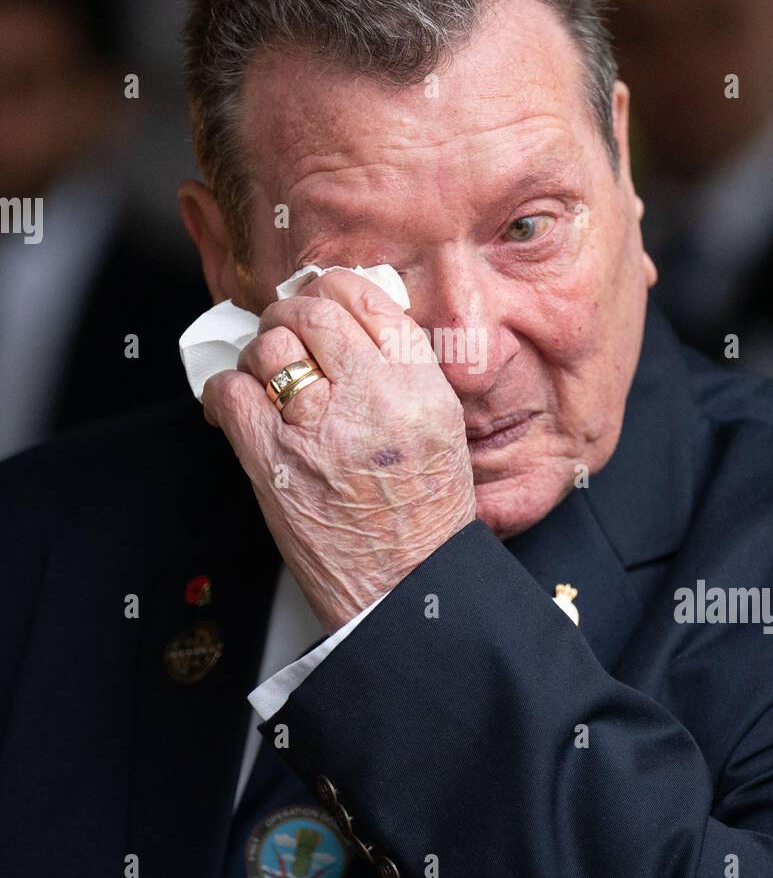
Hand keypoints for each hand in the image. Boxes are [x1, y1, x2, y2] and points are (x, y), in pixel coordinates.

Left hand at [201, 270, 476, 631]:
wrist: (405, 588)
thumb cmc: (424, 518)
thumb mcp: (441, 429)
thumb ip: (403, 373)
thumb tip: (353, 326)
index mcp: (419, 388)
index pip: (370, 301)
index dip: (335, 289)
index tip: (322, 297)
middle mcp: (372, 399)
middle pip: (315, 312)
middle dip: (290, 313)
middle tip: (284, 328)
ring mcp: (319, 429)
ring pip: (270, 347)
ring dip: (260, 353)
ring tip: (266, 376)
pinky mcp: (274, 463)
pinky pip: (233, 394)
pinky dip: (226, 390)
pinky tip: (235, 403)